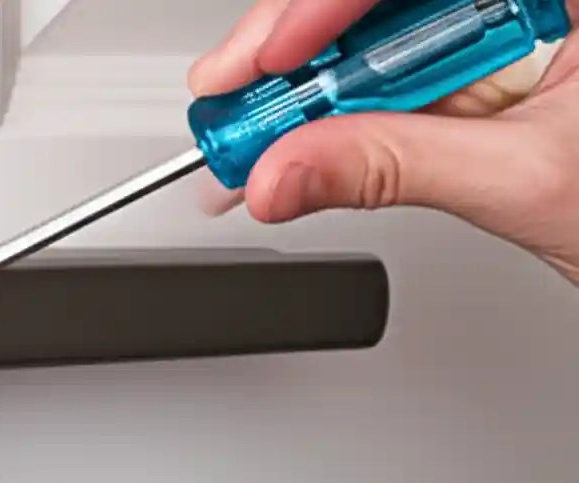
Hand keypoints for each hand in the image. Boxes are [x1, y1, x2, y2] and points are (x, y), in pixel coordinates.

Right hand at [189, 0, 578, 284]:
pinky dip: (346, 100)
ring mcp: (523, 14)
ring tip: (258, 126)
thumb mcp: (530, 181)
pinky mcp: (501, 50)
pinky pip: (406, 56)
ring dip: (314, 76)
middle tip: (236, 94)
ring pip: (388, 17)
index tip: (268, 57)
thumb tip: (283, 174)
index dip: (329, 1)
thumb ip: (395, 169)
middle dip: (301, 40)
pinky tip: (302, 131)